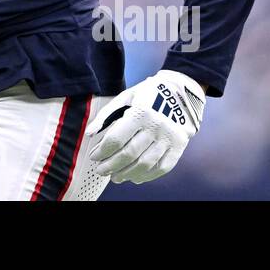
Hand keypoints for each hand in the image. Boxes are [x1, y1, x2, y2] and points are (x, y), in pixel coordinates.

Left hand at [85, 69, 204, 183]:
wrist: (180, 92)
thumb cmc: (147, 94)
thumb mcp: (125, 97)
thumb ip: (105, 115)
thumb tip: (89, 133)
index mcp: (140, 112)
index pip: (116, 139)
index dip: (102, 151)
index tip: (94, 156)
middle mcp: (156, 126)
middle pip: (129, 154)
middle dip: (111, 165)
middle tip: (101, 170)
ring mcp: (169, 138)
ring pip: (144, 164)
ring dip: (127, 174)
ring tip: (115, 176)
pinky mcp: (179, 146)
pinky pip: (162, 168)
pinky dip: (147, 176)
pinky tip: (134, 177)